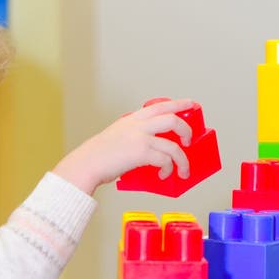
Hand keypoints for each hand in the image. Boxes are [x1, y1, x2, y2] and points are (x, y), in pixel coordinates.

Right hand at [53, 98, 193, 195]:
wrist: (88, 164)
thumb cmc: (99, 156)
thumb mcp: (117, 136)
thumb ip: (134, 135)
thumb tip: (151, 148)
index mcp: (133, 119)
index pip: (161, 106)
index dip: (179, 104)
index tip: (191, 104)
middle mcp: (138, 125)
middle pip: (173, 119)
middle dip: (186, 130)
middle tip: (188, 141)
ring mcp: (141, 138)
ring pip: (174, 145)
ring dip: (183, 160)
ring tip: (183, 169)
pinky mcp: (141, 153)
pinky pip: (165, 160)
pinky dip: (168, 169)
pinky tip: (164, 175)